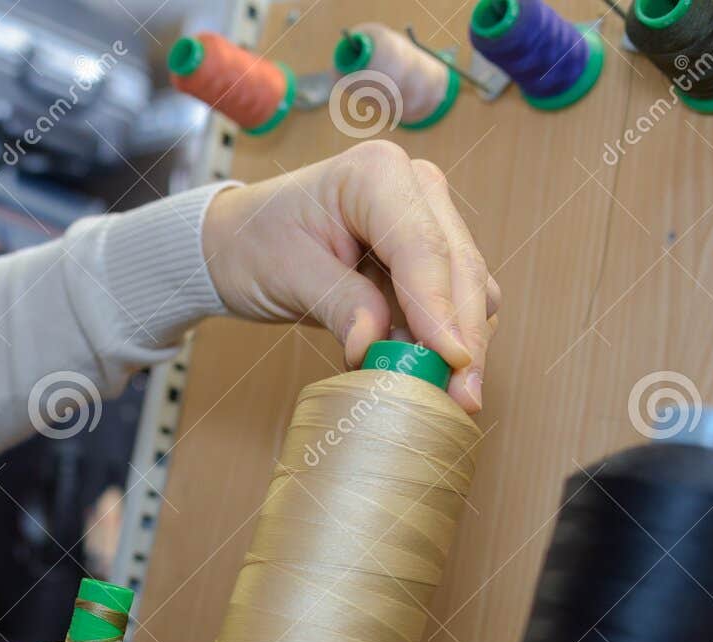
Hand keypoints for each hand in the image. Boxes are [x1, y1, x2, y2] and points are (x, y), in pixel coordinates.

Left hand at [201, 140, 498, 413]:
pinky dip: (442, 341)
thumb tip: (373, 345)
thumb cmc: (256, 243)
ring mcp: (428, 221)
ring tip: (441, 395)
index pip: (422, 247)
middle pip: (459, 268)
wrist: (243, 241)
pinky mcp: (428, 258)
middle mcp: (415, 188)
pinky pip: (451, 304)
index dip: (440, 307)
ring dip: (459, 343)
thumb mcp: (286, 273)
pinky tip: (424, 376)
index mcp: (376, 173)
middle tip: (464, 398)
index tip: (452, 359)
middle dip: (465, 335)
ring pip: (469, 289)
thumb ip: (336, 304)